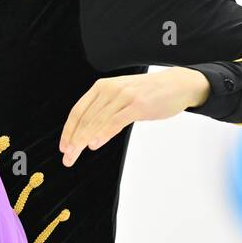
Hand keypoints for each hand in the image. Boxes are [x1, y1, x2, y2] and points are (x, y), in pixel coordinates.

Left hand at [58, 67, 209, 165]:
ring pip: (97, 122)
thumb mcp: (121, 96)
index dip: (68, 130)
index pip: (78, 111)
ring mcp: (124, 97)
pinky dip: (103, 134)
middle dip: (73, 141)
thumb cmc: (149, 93)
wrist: (177, 84)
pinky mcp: (138, 105)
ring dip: (83, 141)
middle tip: (67, 158)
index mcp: (102, 87)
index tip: (63, 146)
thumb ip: (105, 109)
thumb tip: (89, 131)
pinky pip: (115, 121)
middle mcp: (110, 89)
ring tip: (75, 156)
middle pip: (85, 119)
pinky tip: (94, 144)